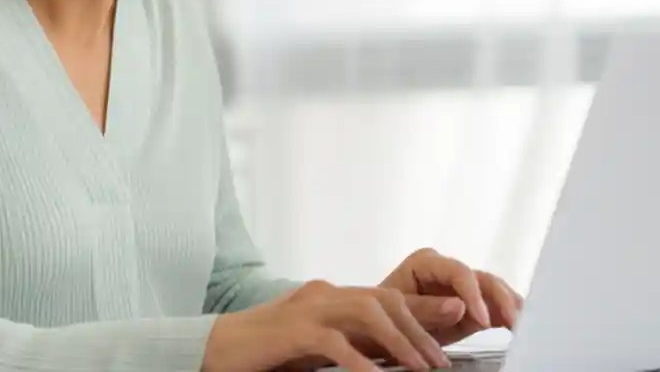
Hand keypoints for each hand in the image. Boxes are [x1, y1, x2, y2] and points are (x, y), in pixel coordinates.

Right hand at [202, 279, 465, 371]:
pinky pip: (334, 342)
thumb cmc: (265, 352)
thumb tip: (381, 359)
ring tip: (421, 368)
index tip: (445, 339)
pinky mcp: (292, 330)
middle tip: (439, 362)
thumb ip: (345, 343)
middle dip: (418, 328)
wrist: (214, 349)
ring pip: (367, 312)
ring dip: (399, 341)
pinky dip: (359, 361)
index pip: (384, 298)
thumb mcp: (313, 346)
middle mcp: (322, 294)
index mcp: (329, 296)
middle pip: (383, 299)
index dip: (419, 315)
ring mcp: (307, 309)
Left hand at [380, 247, 523, 345]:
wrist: (376, 331)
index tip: (480, 319)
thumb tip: (459, 305)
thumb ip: (425, 308)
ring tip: (525, 324)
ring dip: (510, 306)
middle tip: (514, 321)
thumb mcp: (395, 312)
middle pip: (482, 278)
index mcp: (425, 264)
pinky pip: (494, 308)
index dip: (472, 293)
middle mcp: (447, 271)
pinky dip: (508, 316)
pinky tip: (521, 326)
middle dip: (500, 298)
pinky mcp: (471, 307)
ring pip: (493, 290)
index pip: (457, 271)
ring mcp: (461, 289)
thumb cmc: (379, 316)